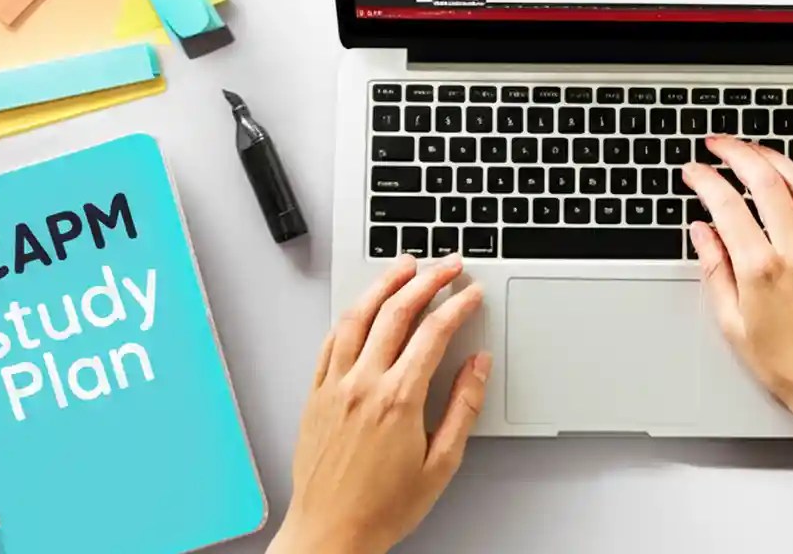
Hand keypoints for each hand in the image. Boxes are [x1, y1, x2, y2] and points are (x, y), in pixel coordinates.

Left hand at [268, 254, 489, 553]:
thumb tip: (477, 367)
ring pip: (358, 316)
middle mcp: (364, 385)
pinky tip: (361, 307)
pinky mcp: (315, 395)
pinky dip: (350, 315)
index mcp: (399, 399)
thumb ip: (463, 407)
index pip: (434, 333)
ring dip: (384, 284)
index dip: (458, 306)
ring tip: (403, 267)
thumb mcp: (442, 463)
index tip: (472, 294)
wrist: (330, 534)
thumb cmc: (383, 508)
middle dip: (427, 280)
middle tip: (447, 266)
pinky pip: (330, 341)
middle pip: (397, 312)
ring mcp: (335, 386)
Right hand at [684, 137, 792, 432]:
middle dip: (736, 153)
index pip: (726, 206)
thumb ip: (715, 271)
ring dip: (776, 157)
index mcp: (761, 270)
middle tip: (718, 145)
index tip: (693, 172)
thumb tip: (701, 232)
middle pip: (765, 181)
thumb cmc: (787, 367)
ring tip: (755, 148)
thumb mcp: (733, 325)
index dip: (705, 180)